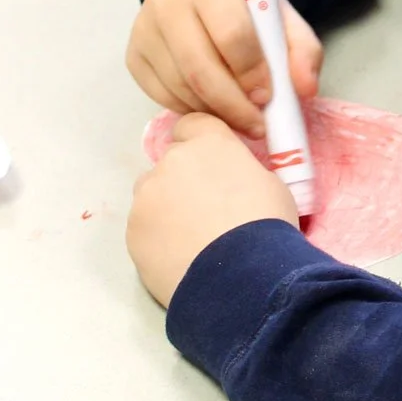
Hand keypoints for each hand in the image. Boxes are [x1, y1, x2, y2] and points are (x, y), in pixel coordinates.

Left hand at [126, 112, 299, 305]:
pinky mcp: (133, 230)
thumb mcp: (268, 183)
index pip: (192, 124)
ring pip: (152, 195)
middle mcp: (172, 160)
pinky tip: (179, 259)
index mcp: (208, 142)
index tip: (211, 166)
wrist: (242, 276)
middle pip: (171, 162)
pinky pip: (144, 227)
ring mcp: (147, 195)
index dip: (200, 143)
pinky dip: (157, 239)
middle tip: (206, 212)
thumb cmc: (266, 224)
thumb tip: (233, 181)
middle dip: (184, 180)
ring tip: (191, 241)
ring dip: (167, 209)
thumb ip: (240, 171)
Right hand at [127, 0, 322, 136]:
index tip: (268, 97)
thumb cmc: (244, 5)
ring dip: (214, 112)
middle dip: (233, 106)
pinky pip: (163, 97)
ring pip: (180, 88)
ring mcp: (144, 30)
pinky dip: (192, 110)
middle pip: (200, 69)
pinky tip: (213, 107)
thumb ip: (302, 49)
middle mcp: (166, 1)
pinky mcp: (133, 56)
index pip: (231, 34)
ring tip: (240, 118)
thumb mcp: (280, 16)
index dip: (252, 72)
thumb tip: (305, 90)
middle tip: (257, 126)